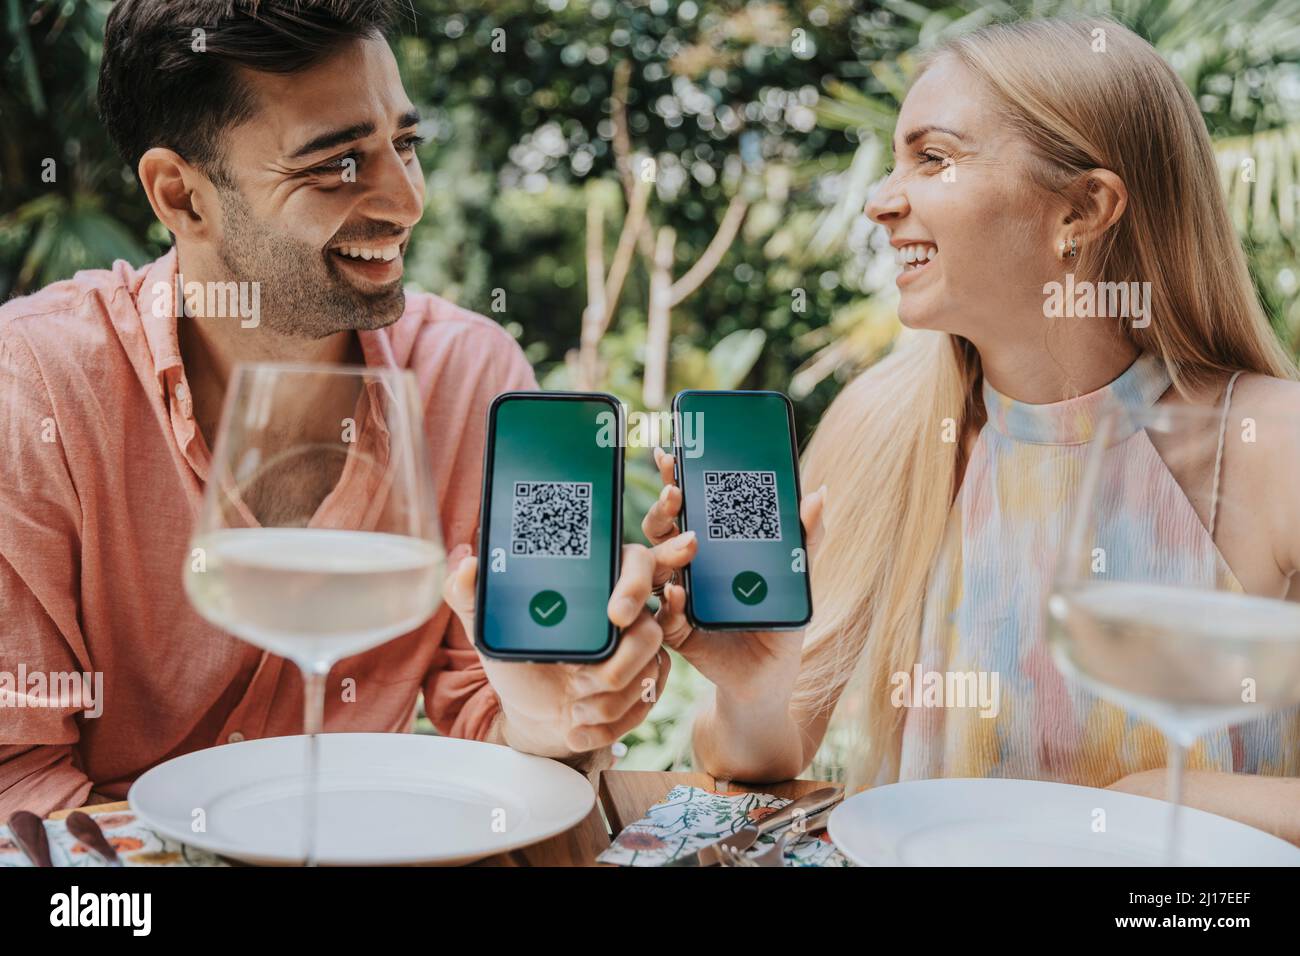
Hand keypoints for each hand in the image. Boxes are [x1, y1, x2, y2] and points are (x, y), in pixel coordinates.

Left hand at [442, 541, 670, 761]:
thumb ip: (472, 596)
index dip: (634, 584)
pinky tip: (576, 730)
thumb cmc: (519, 661)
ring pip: (649, 672)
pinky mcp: (646, 686)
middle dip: (618, 666)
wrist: (531, 711)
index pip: (636, 563)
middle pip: (649, 630)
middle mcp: (627, 615)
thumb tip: (467, 567)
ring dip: (607, 701)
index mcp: (597, 585)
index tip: (614, 615)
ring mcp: (641, 652)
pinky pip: (644, 705)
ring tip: (573, 708)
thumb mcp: (492, 629)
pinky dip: (608, 726)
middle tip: (579, 681)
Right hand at [642, 446, 826, 705]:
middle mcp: (687, 566)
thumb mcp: (797, 577)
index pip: (688, 504)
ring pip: (655, 566)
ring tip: (687, 540)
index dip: (676, 478)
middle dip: (664, 505)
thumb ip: (806, 537)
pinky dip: (672, 604)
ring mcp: (677, 596)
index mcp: (711, 545)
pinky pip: (665, 615)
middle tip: (675, 492)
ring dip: (666, 549)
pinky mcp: (677, 632)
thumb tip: (820, 492)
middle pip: (663, 526)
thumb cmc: (779, 620)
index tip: (673, 453)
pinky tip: (679, 596)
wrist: (770, 677)